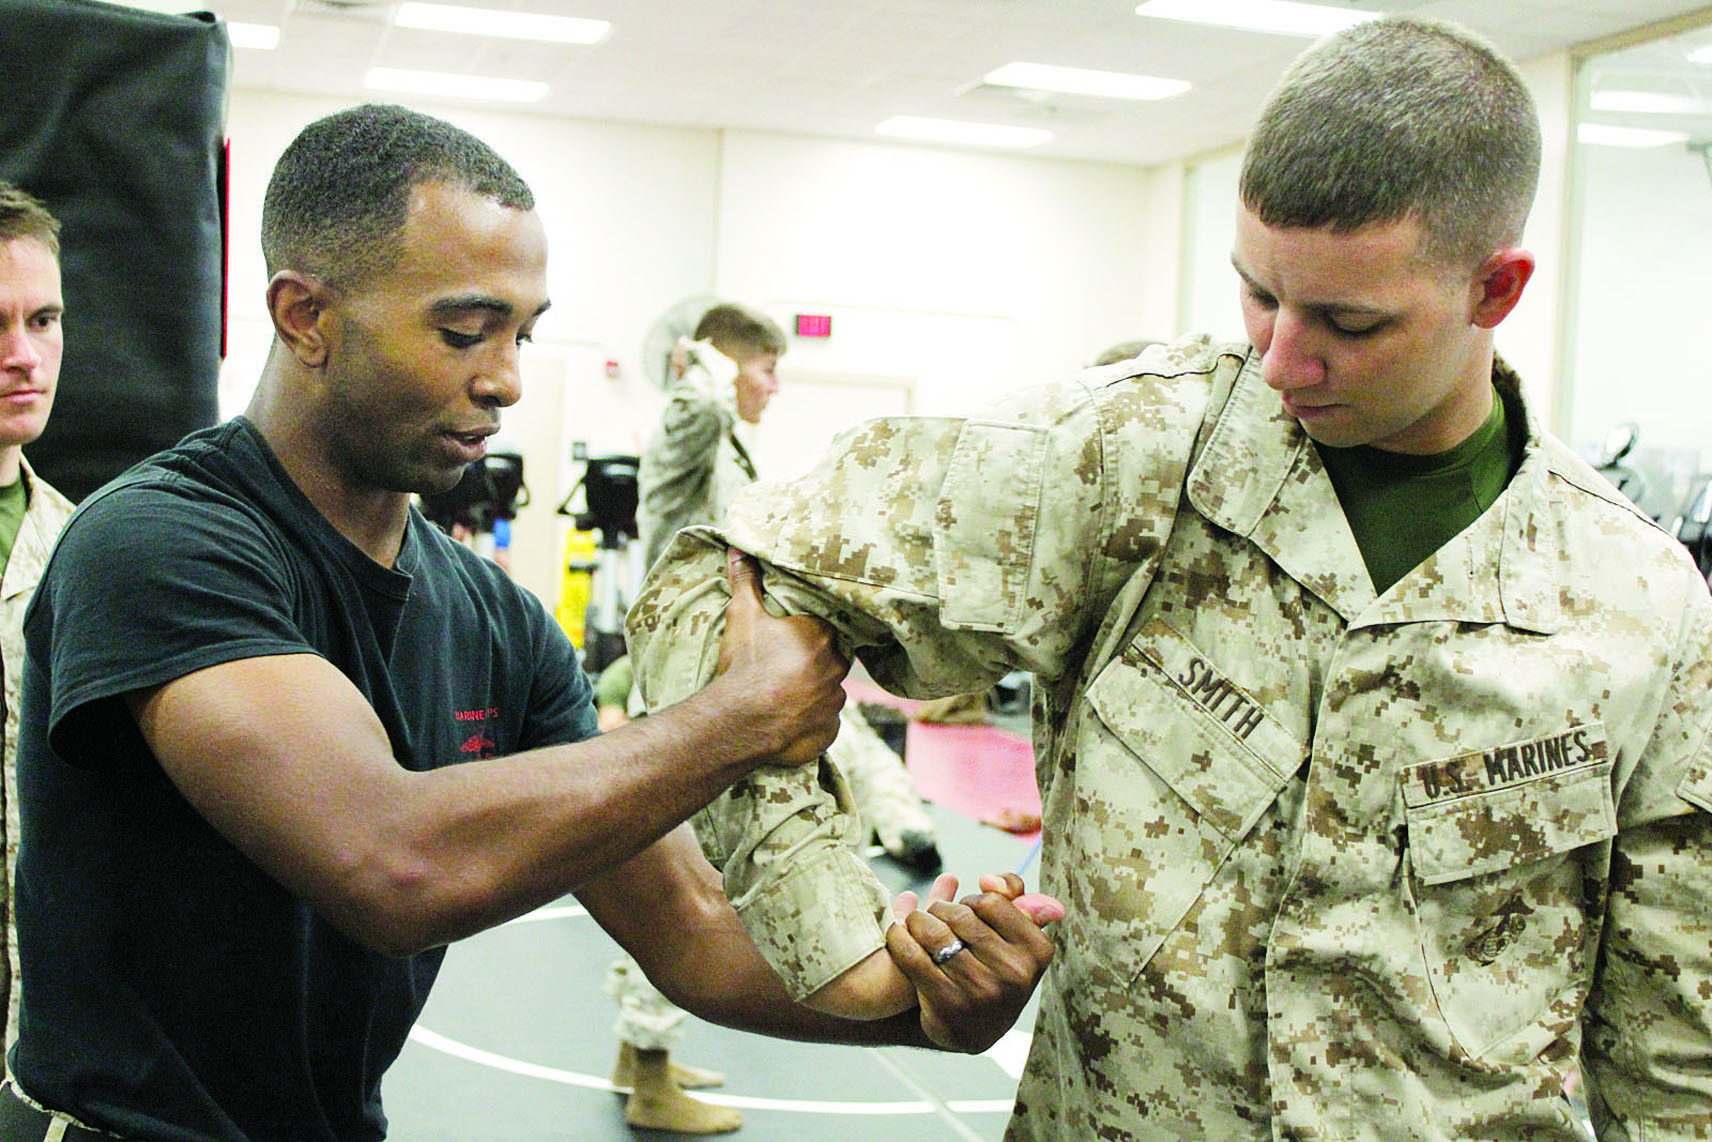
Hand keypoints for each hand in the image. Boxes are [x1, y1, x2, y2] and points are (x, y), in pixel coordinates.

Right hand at [715, 548, 848, 766]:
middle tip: (785, 667)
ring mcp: (834, 703)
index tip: (792, 639)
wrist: (739, 722)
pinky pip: (824, 724)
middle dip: (813, 662)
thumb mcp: (743, 616)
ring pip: (830, 693)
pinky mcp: (828, 733)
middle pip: (832, 660)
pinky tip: (790, 719)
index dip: (810, 632)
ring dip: (814, 692)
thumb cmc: (745, 664)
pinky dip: (811, 721)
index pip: (826, 628)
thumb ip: (745, 580)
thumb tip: (738, 547)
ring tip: (785, 695)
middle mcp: (836, 668)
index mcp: (822, 635)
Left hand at [886, 872, 1061, 1053]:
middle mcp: (1013, 974)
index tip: (969, 912)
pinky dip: (899, 937)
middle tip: (937, 916)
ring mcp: (980, 992)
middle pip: (959, 915)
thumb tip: (989, 880)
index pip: (991, 902)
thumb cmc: (995, 969)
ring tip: (917, 922)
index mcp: (1037, 951)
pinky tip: (898, 932)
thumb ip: (1013, 896)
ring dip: (918, 920)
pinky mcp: (945, 1005)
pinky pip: (911, 955)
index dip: (973, 901)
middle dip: (941, 909)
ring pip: (933, 932)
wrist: (975, 1028)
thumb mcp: (1016, 934)